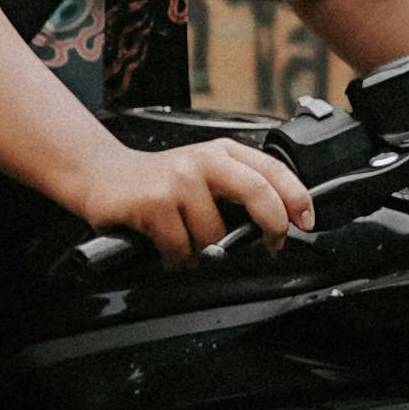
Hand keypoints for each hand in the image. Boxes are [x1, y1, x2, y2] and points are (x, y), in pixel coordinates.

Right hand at [65, 131, 317, 268]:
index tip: (306, 222)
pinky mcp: (155, 202)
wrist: (103, 176)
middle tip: (270, 245)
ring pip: (216, 234)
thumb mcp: (203, 175)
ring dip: (203, 250)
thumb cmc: (158, 182)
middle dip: (272, 226)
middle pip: (258, 193)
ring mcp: (178, 179)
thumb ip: (237, 191)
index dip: (296, 198)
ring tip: (187, 242)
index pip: (272, 171)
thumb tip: (276, 226)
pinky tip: (166, 247)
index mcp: (223, 152)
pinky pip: (183, 248)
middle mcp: (204, 160)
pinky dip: (177, 257)